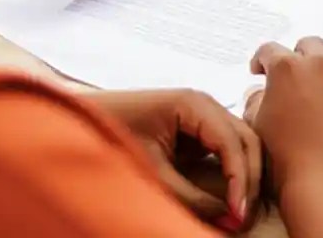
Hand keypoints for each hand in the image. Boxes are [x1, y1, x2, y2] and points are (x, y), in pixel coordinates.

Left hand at [85, 89, 261, 232]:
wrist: (72, 123)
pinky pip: (224, 149)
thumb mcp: (150, 171)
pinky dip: (231, 172)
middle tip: (244, 216)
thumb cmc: (106, 137)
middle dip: (249, 180)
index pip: (233, 142)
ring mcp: (201, 115)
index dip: (241, 180)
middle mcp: (204, 104)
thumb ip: (190, 196)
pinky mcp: (194, 130)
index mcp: (194, 103)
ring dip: (244, 176)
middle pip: (246, 140)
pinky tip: (229, 195)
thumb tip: (229, 219)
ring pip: (240, 144)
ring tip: (239, 210)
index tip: (238, 214)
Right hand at [245, 38, 322, 202]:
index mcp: (286, 69)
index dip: (262, 59)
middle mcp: (319, 63)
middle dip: (299, 55)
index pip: (269, 50)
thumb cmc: (288, 160)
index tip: (262, 67)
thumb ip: (254, 101)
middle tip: (298, 72)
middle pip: (309, 44)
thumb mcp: (256, 127)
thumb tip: (258, 92)